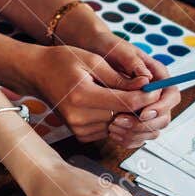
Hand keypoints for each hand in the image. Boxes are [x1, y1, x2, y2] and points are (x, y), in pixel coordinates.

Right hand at [22, 42, 178, 148]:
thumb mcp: (92, 60)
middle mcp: (79, 117)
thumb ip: (119, 76)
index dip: (146, 97)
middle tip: (148, 91)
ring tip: (127, 95)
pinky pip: (108, 129)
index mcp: (82, 96)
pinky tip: (110, 104)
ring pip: (118, 125)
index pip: (125, 103)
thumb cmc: (63, 61)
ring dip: (127, 113)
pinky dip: (114, 118)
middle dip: (139, 104)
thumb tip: (146, 83)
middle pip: (124, 116)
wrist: (38, 73)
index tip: (156, 88)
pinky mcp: (80, 134)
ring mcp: (78, 128)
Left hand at [103, 51, 180, 150]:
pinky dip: (127, 138)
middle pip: (163, 117)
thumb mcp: (121, 51)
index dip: (161, 107)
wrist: (94, 52)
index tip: (143, 112)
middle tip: (123, 122)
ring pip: (151, 129)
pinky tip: (112, 133)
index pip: (171, 95)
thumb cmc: (109, 48)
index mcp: (158, 76)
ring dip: (135, 133)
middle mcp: (154, 93)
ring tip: (114, 127)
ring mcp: (144, 106)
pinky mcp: (132, 116)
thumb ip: (134, 64)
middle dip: (146, 124)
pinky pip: (137, 134)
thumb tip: (146, 79)